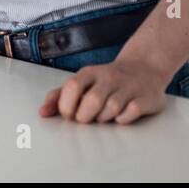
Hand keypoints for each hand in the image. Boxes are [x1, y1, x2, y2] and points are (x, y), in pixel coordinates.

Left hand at [39, 58, 172, 124]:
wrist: (144, 68)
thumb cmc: (106, 81)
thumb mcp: (82, 82)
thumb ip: (60, 96)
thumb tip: (42, 113)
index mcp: (89, 73)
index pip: (72, 86)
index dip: (67, 105)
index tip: (69, 114)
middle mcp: (109, 77)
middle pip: (92, 101)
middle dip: (84, 116)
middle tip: (85, 118)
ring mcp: (128, 87)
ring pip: (112, 108)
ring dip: (103, 118)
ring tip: (102, 116)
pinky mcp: (146, 98)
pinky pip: (131, 112)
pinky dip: (123, 119)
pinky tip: (120, 116)